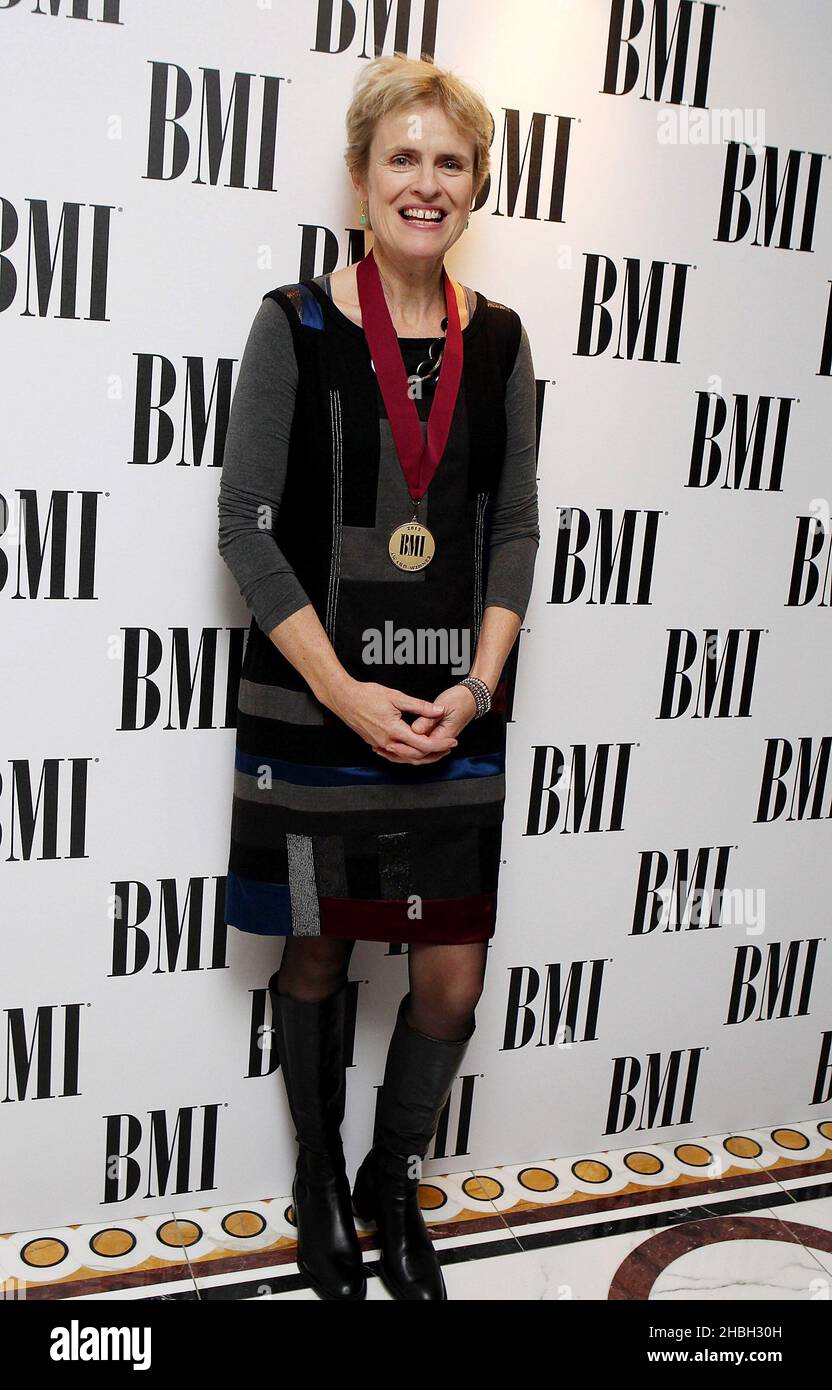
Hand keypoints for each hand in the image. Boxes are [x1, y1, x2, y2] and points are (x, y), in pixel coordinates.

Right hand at [328, 678, 458, 762]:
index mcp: (394, 730)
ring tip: (435, 750)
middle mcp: (386, 741)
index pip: (423, 744)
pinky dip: (406, 755)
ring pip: (404, 757)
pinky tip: (413, 750)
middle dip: (434, 753)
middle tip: (448, 747)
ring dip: (421, 756)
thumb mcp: (397, 696)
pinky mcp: (373, 743)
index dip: (440, 744)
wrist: (343, 698)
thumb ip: (420, 706)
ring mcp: (378, 744)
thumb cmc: (367, 694)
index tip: (453, 742)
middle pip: (415, 755)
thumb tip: (439, 711)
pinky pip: (394, 755)